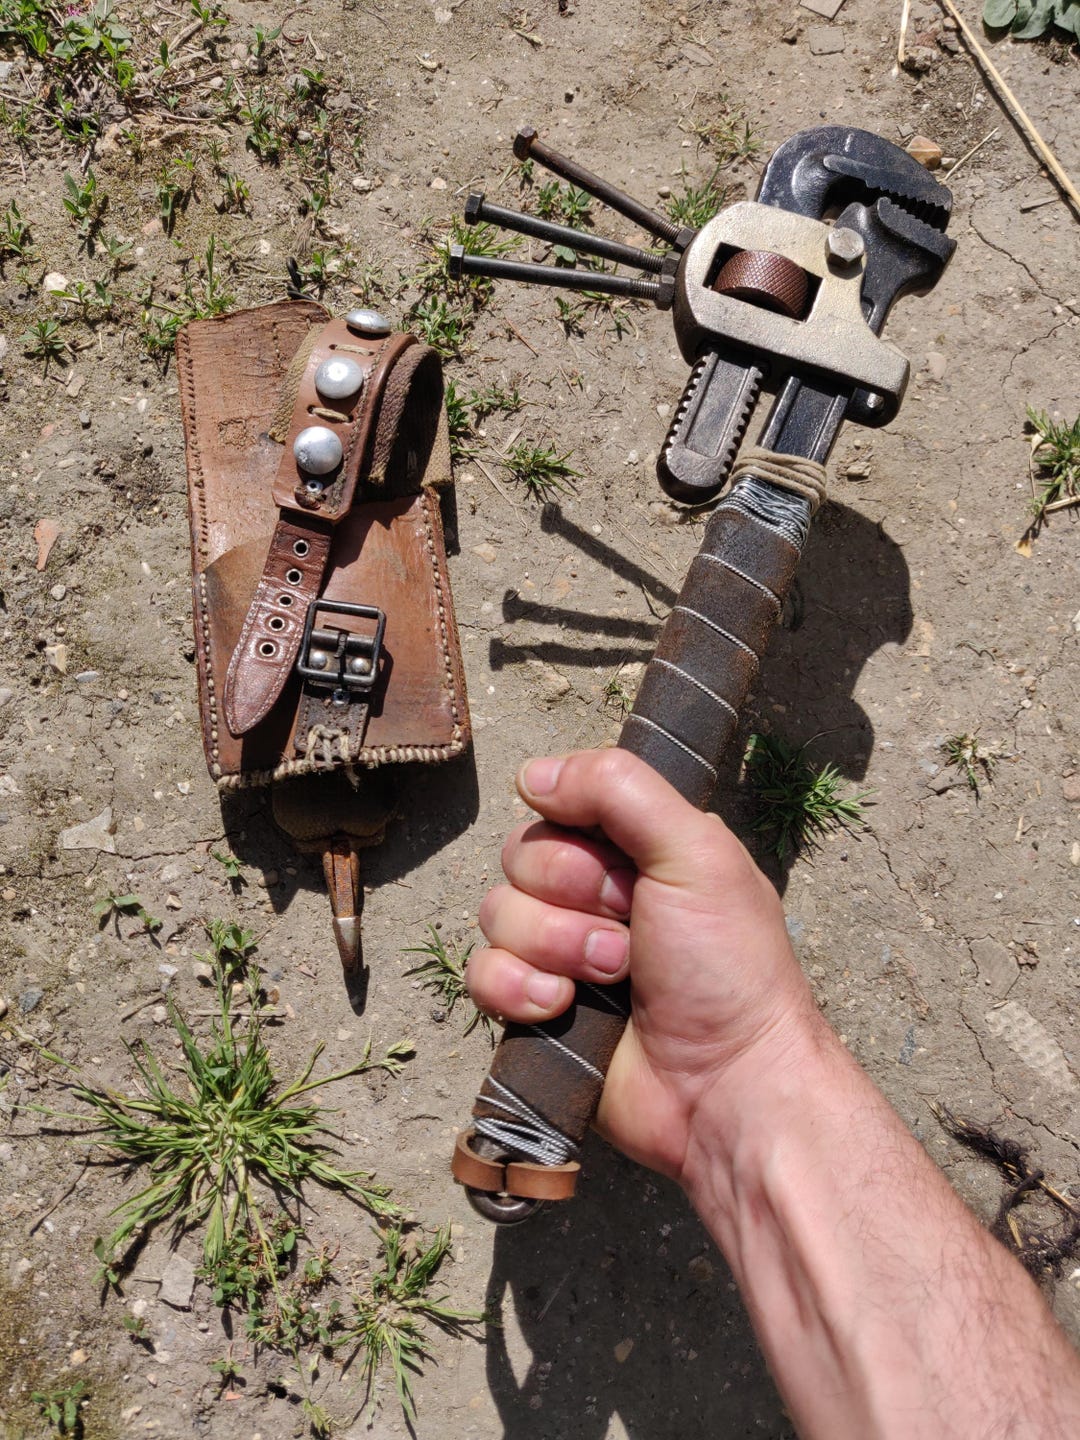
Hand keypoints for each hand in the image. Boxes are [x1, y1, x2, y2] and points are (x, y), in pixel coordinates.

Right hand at [468, 748, 820, 1181]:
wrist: (724, 1085)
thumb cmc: (729, 968)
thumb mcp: (696, 852)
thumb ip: (619, 789)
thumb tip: (531, 774)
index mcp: (637, 848)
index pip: (559, 802)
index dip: (578, 831)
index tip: (624, 865)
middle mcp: (594, 894)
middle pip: (520, 855)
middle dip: (572, 896)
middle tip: (629, 931)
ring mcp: (561, 952)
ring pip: (496, 913)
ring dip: (555, 946)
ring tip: (612, 977)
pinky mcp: (534, 1008)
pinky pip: (481, 974)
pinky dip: (519, 989)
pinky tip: (563, 1009)